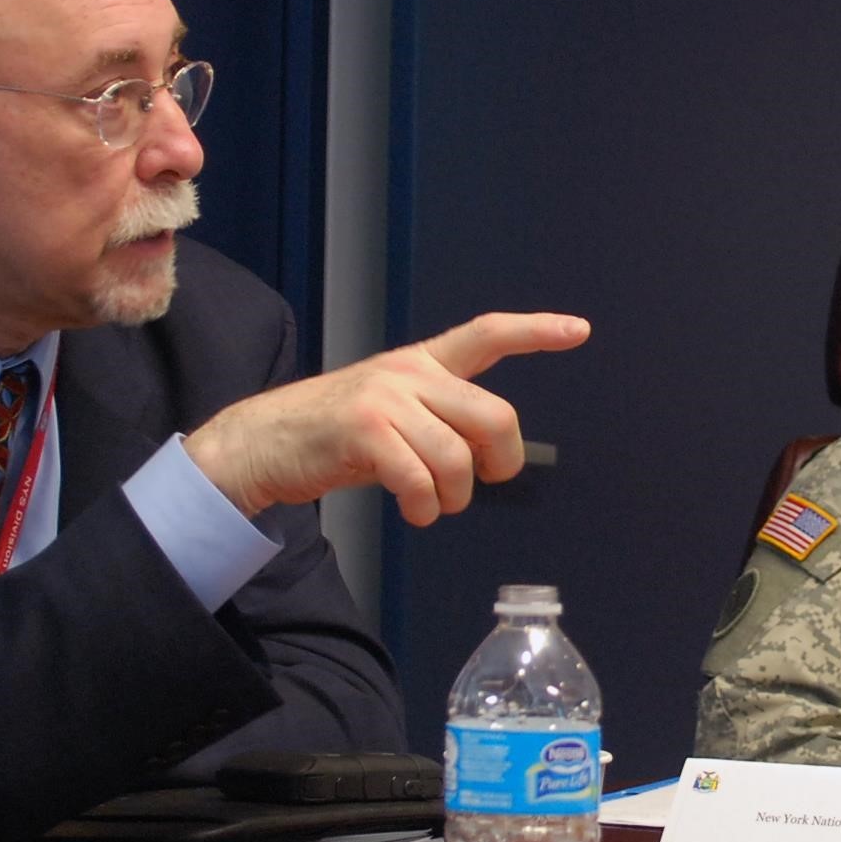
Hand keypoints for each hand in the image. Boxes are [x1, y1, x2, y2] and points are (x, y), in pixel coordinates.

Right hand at [185, 312, 589, 523]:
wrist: (261, 443)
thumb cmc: (333, 435)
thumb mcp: (391, 411)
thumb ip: (439, 418)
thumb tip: (486, 454)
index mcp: (421, 363)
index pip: (487, 334)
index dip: (535, 332)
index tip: (579, 330)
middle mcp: (409, 373)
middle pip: (494, 416)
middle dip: (501, 460)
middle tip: (484, 481)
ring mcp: (386, 400)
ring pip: (458, 458)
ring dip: (454, 498)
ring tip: (432, 505)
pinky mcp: (364, 432)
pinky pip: (420, 480)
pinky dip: (424, 508)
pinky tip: (413, 511)